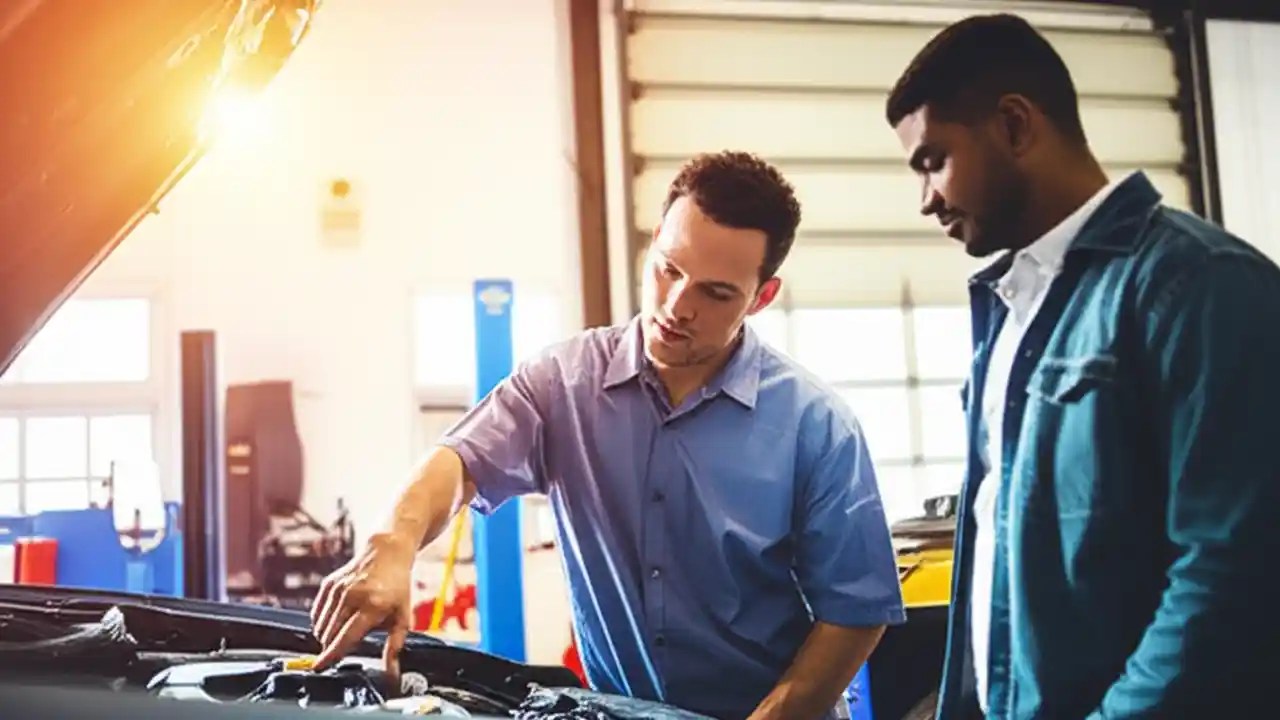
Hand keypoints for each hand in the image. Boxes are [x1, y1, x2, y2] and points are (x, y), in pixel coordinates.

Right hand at [310, 532, 416, 682]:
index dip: (331, 654)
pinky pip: (316, 613)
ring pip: (320, 625)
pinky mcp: (328, 584)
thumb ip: (394, 647)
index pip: (346, 637)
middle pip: (330, 634)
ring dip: (327, 636)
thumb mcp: (402, 617)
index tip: (319, 666)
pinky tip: (336, 619)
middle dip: (332, 646)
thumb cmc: (397, 588)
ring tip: (345, 629)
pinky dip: (322, 622)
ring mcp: (338, 588)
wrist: (387, 553)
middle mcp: (352, 596)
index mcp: (372, 606)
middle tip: (347, 644)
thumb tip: (392, 674)